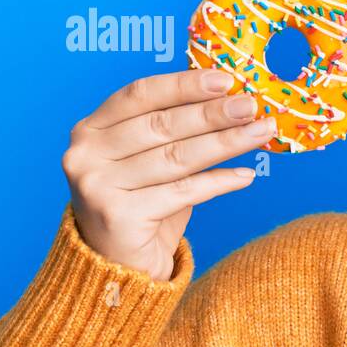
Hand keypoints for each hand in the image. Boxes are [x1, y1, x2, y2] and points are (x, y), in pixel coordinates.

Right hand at [63, 69, 273, 279]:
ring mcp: (98, 186)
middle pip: (162, 126)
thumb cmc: (141, 205)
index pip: (140, 95)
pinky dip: (219, 182)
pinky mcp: (118, 217)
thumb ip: (173, 130)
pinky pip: (183, 192)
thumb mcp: (149, 161)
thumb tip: (228, 99)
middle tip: (252, 106)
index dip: (184, 85)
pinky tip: (247, 175)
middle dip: (213, 113)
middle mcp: (86, 155)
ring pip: (176, 157)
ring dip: (226, 143)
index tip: (226, 79)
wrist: (115, 267)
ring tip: (261, 133)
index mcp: (90, 130)